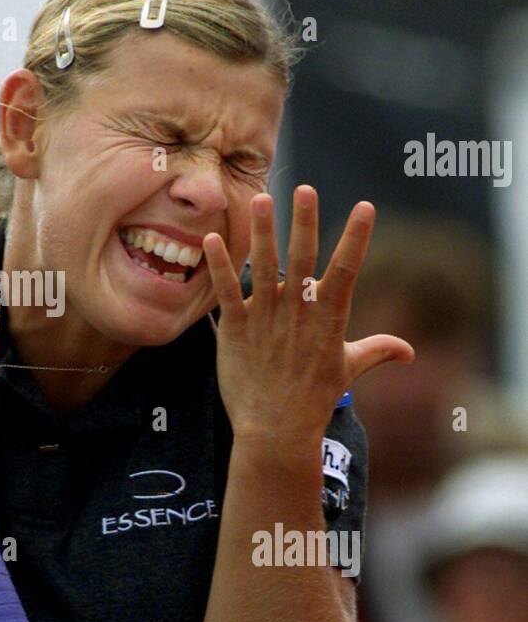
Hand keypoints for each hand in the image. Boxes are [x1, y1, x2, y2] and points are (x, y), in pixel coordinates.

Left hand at [202, 186, 413, 445]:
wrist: (276, 432)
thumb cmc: (313, 400)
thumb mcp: (348, 370)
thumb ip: (376, 351)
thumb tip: (408, 351)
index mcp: (328, 320)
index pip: (346, 270)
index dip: (357, 238)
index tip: (365, 207)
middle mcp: (298, 314)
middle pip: (302, 260)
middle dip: (304, 222)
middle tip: (305, 189)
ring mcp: (266, 320)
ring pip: (264, 268)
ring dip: (261, 232)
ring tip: (260, 199)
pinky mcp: (235, 329)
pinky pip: (226, 292)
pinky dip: (219, 266)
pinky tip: (211, 238)